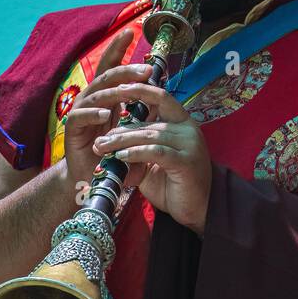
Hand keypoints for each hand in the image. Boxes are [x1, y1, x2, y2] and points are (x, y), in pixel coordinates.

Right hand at [62, 29, 152, 186]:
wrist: (93, 175)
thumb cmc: (115, 148)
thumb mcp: (131, 125)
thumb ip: (141, 108)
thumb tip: (162, 90)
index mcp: (106, 95)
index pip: (111, 66)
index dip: (118, 48)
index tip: (132, 31)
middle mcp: (92, 99)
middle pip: (106, 76)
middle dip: (126, 70)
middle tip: (146, 70)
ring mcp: (81, 113)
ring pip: (96, 94)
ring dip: (115, 91)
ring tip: (132, 90)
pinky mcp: (72, 130)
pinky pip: (80, 116)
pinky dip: (94, 114)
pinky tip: (107, 114)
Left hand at [90, 82, 210, 233]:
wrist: (198, 210)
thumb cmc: (174, 185)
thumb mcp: (153, 161)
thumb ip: (139, 146)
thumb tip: (110, 138)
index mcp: (183, 124)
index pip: (162, 98)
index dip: (141, 90)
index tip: (119, 88)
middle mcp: (189, 130)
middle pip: (149, 122)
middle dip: (120, 130)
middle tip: (100, 140)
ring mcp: (190, 145)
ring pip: (149, 136)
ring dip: (122, 141)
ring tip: (103, 147)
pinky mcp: (186, 162)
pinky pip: (156, 152)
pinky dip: (136, 153)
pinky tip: (120, 157)